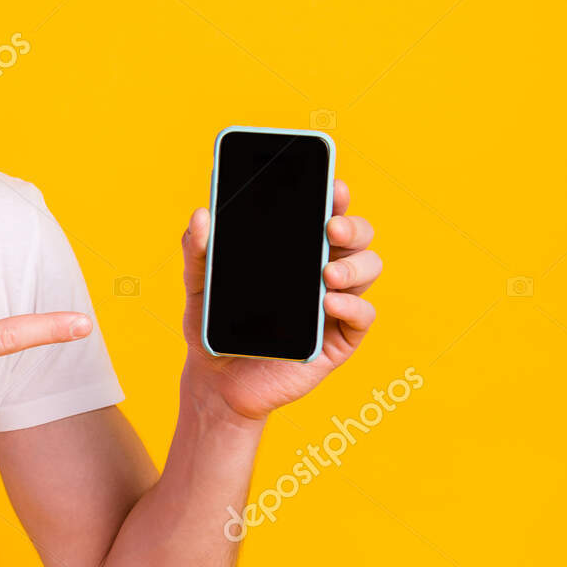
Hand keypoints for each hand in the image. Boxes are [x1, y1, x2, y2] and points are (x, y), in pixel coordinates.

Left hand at [181, 177, 381, 421]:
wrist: (214, 380)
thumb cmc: (213, 326)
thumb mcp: (199, 284)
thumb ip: (197, 250)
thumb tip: (201, 215)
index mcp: (295, 251)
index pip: (324, 214)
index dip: (336, 197)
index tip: (334, 185)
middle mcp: (322, 271)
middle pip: (357, 237)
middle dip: (353, 226)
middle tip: (331, 228)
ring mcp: (334, 304)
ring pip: (368, 270)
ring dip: (355, 266)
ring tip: (326, 273)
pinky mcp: (337, 340)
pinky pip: (363, 315)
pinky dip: (353, 305)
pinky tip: (330, 303)